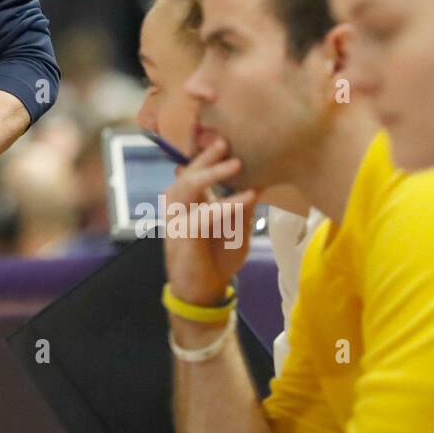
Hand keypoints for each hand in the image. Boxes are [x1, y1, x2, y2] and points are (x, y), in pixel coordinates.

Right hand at [162, 137, 260, 309]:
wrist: (202, 293)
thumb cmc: (217, 259)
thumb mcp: (236, 230)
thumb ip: (242, 208)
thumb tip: (256, 184)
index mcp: (190, 203)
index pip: (193, 172)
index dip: (206, 156)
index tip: (224, 139)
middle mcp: (179, 208)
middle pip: (187, 174)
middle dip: (205, 157)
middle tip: (224, 140)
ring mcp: (177, 221)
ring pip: (186, 188)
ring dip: (210, 174)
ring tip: (235, 164)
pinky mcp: (183, 237)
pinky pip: (202, 215)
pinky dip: (225, 205)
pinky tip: (247, 196)